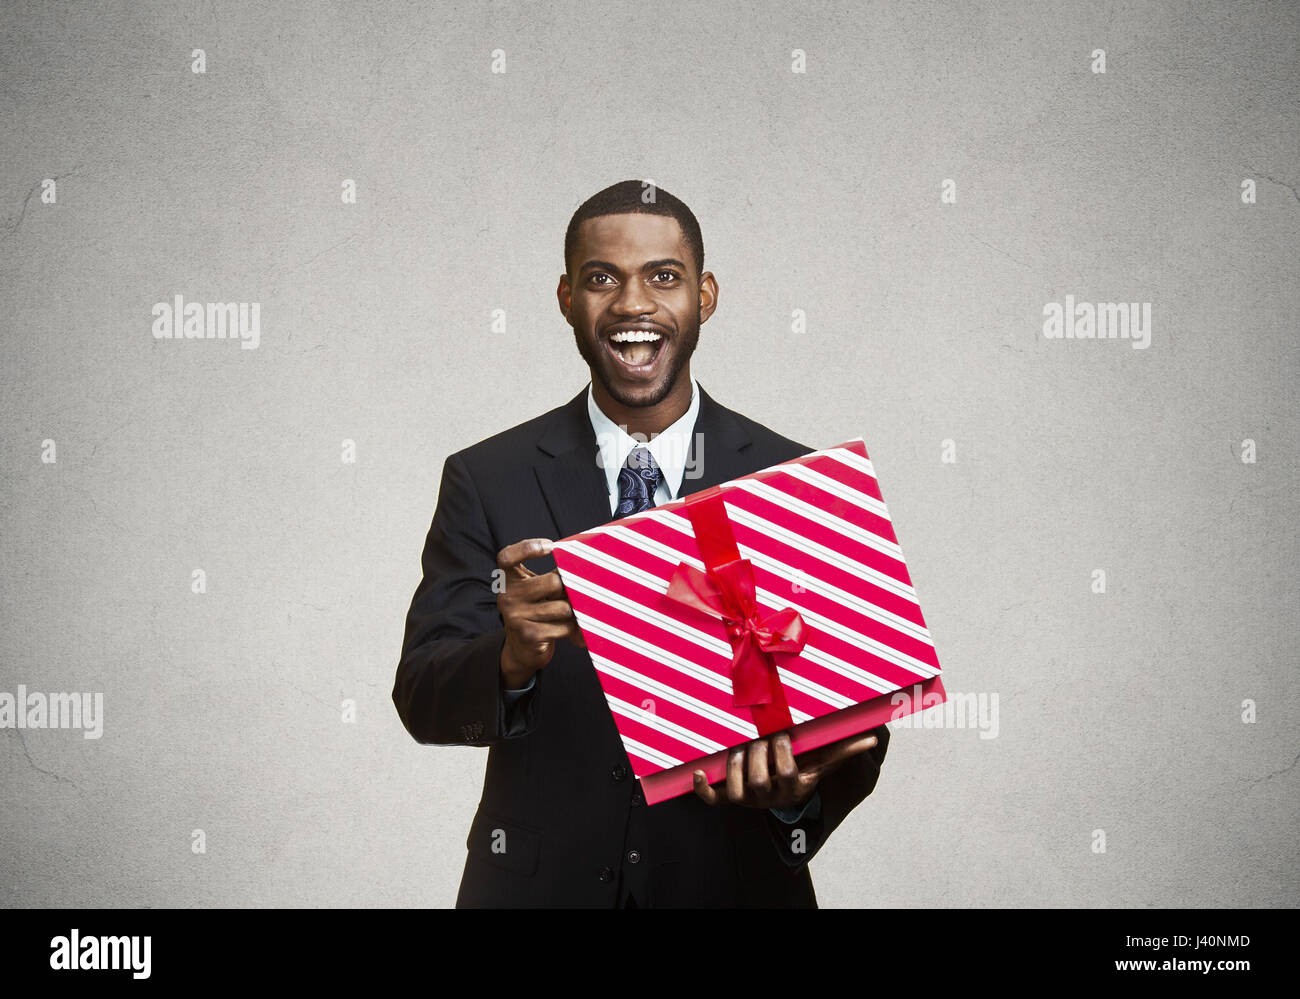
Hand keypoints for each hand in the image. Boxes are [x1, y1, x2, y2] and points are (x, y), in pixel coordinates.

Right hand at [496, 538, 585, 688]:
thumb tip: (583, 568)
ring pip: (563, 607)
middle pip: (553, 582)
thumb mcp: (536, 591)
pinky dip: (572, 629)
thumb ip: (551, 577)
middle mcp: (507, 596)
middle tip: (571, 595)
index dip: (526, 548)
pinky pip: (564, 626)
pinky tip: (567, 630)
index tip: (550, 546)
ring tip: (568, 614)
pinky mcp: (528, 635)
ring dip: (572, 611)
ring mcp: (515, 616)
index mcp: (508, 581)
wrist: (521, 650)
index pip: (506, 557)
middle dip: (568, 589)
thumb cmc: (535, 612)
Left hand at [691, 730, 879, 809]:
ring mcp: (748, 799)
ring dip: (734, 769)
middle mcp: (769, 797)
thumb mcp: (821, 761)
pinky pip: (713, 800)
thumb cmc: (802, 769)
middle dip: (756, 756)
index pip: (786, 773)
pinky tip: (696, 773)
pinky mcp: (730, 798)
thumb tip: (870, 739)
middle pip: (759, 782)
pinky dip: (703, 790)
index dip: (781, 754)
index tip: (781, 735)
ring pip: (737, 791)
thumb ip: (843, 749)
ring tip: (738, 750)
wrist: (783, 792)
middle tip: (758, 739)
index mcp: (793, 787)